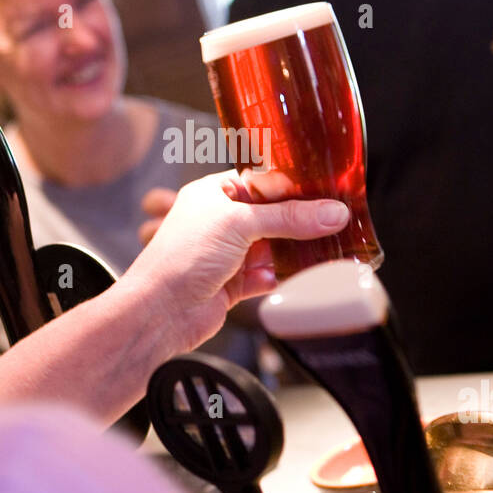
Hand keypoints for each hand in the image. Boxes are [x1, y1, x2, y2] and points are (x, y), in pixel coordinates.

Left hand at [125, 171, 349, 351]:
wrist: (161, 310)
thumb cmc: (183, 256)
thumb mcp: (240, 223)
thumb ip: (289, 219)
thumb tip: (332, 213)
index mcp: (215, 193)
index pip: (262, 182)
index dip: (292, 187)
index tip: (325, 191)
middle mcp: (220, 221)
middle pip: (271, 217)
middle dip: (297, 223)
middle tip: (331, 221)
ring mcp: (227, 254)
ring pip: (271, 248)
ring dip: (290, 252)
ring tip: (321, 248)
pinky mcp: (232, 284)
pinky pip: (264, 276)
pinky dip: (274, 278)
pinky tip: (284, 277)